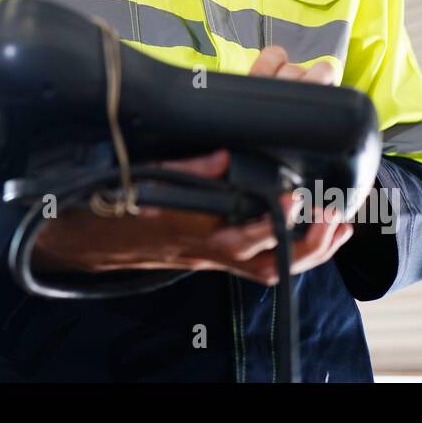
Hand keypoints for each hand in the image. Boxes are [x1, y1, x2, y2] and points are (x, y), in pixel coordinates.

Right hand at [30, 47, 353, 284]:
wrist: (83, 236)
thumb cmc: (107, 203)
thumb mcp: (133, 178)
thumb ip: (184, 168)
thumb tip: (226, 154)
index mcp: (185, 227)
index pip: (236, 229)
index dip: (271, 215)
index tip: (297, 193)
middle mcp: (203, 249)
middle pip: (264, 258)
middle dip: (305, 240)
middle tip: (332, 214)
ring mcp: (210, 257)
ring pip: (268, 268)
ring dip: (308, 252)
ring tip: (339, 227)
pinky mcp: (212, 257)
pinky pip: (260, 266)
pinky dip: (293, 253)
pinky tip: (315, 234)